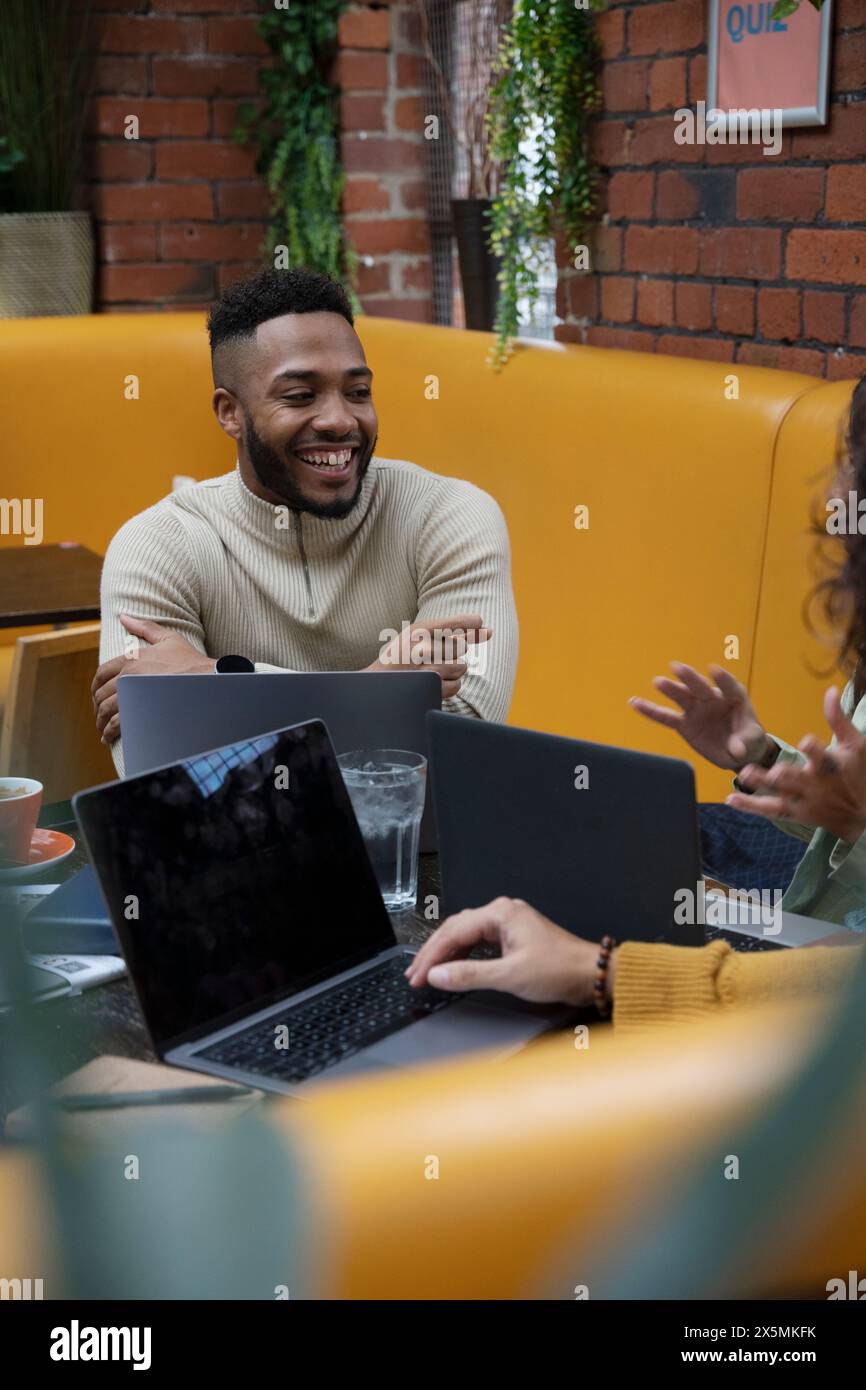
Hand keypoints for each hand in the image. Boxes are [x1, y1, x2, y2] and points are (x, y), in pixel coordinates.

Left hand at [92, 616, 214, 743]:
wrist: (208, 679)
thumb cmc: (191, 660)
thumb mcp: (168, 638)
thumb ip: (144, 627)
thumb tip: (123, 617)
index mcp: (132, 659)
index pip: (102, 673)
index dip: (95, 686)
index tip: (97, 695)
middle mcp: (129, 676)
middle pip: (101, 693)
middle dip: (97, 706)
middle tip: (100, 715)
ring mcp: (134, 694)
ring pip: (107, 710)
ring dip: (101, 721)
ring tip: (103, 729)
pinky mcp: (142, 712)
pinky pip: (118, 723)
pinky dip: (110, 731)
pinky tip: (109, 736)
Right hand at [368, 613, 491, 699]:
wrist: (377, 685)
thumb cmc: (402, 655)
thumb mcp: (421, 634)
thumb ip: (456, 628)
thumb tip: (490, 630)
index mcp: (419, 630)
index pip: (458, 624)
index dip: (471, 626)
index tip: (479, 627)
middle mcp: (422, 648)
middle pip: (461, 647)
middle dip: (452, 653)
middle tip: (432, 656)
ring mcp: (425, 670)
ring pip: (461, 667)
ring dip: (452, 671)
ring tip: (431, 671)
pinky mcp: (430, 689)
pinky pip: (457, 686)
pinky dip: (449, 686)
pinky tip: (433, 683)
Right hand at [405, 897, 613, 1008]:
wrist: (589, 974)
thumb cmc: (560, 969)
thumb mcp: (510, 975)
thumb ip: (470, 975)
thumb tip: (438, 975)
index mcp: (500, 914)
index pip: (453, 933)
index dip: (431, 956)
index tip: (417, 975)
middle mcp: (503, 913)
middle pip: (456, 930)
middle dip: (433, 953)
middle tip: (415, 975)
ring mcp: (508, 923)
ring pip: (466, 934)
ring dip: (446, 954)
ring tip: (428, 972)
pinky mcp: (513, 936)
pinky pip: (478, 941)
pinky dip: (463, 955)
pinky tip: (454, 966)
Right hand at [630, 662, 771, 771]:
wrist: (738, 751)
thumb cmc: (749, 741)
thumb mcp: (754, 742)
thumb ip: (746, 742)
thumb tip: (737, 749)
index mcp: (735, 698)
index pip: (729, 686)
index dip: (722, 679)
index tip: (712, 670)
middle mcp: (713, 698)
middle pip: (701, 687)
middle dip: (690, 677)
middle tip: (677, 667)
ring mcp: (697, 709)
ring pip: (682, 697)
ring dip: (670, 689)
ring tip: (657, 682)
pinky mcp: (684, 723)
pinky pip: (666, 717)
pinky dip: (651, 710)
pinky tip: (635, 702)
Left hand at [727, 686, 865, 844]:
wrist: (864, 814)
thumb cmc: (859, 772)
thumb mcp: (854, 745)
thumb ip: (838, 718)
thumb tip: (830, 690)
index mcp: (829, 765)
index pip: (820, 756)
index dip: (813, 748)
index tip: (805, 742)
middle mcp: (814, 784)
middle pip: (794, 779)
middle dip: (782, 774)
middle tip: (769, 769)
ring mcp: (803, 800)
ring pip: (779, 795)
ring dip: (759, 787)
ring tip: (742, 776)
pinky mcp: (794, 813)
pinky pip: (771, 810)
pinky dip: (751, 806)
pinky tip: (731, 800)